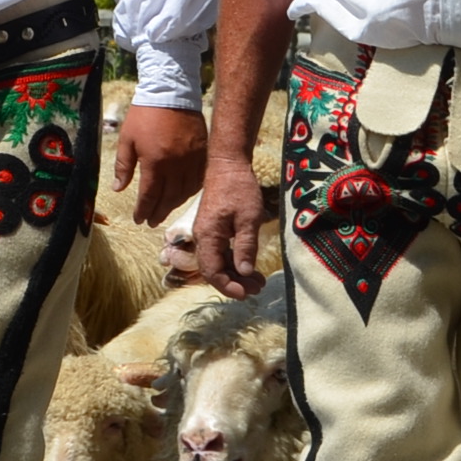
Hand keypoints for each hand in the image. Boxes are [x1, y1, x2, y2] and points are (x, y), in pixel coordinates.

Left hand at [111, 104, 205, 226]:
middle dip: (159, 212)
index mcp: (156, 162)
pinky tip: (183, 193)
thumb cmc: (144, 115)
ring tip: (165, 209)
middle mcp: (177, 165)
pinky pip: (199, 179)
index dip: (144, 210)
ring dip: (174, 204)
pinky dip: (191, 190)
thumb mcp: (127, 139)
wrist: (170, 93)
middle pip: (169, 198)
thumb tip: (118, 188)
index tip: (139, 219)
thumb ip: (123, 166)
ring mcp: (193, 160)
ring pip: (186, 191)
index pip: (150, 196)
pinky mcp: (203, 153)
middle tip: (151, 221)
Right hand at [190, 153, 266, 297]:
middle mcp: (203, 238)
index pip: (212, 271)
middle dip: (234, 283)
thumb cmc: (239, 189)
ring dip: (236, 274)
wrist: (228, 166)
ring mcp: (207, 234)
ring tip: (258, 282)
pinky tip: (250, 268)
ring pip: (219, 262)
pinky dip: (235, 262)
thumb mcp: (248, 218)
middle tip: (257, 289)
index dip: (227, 286)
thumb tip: (245, 272)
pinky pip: (221, 252)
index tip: (245, 294)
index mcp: (207, 236)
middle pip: (214, 270)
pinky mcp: (214, 231)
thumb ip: (246, 246)